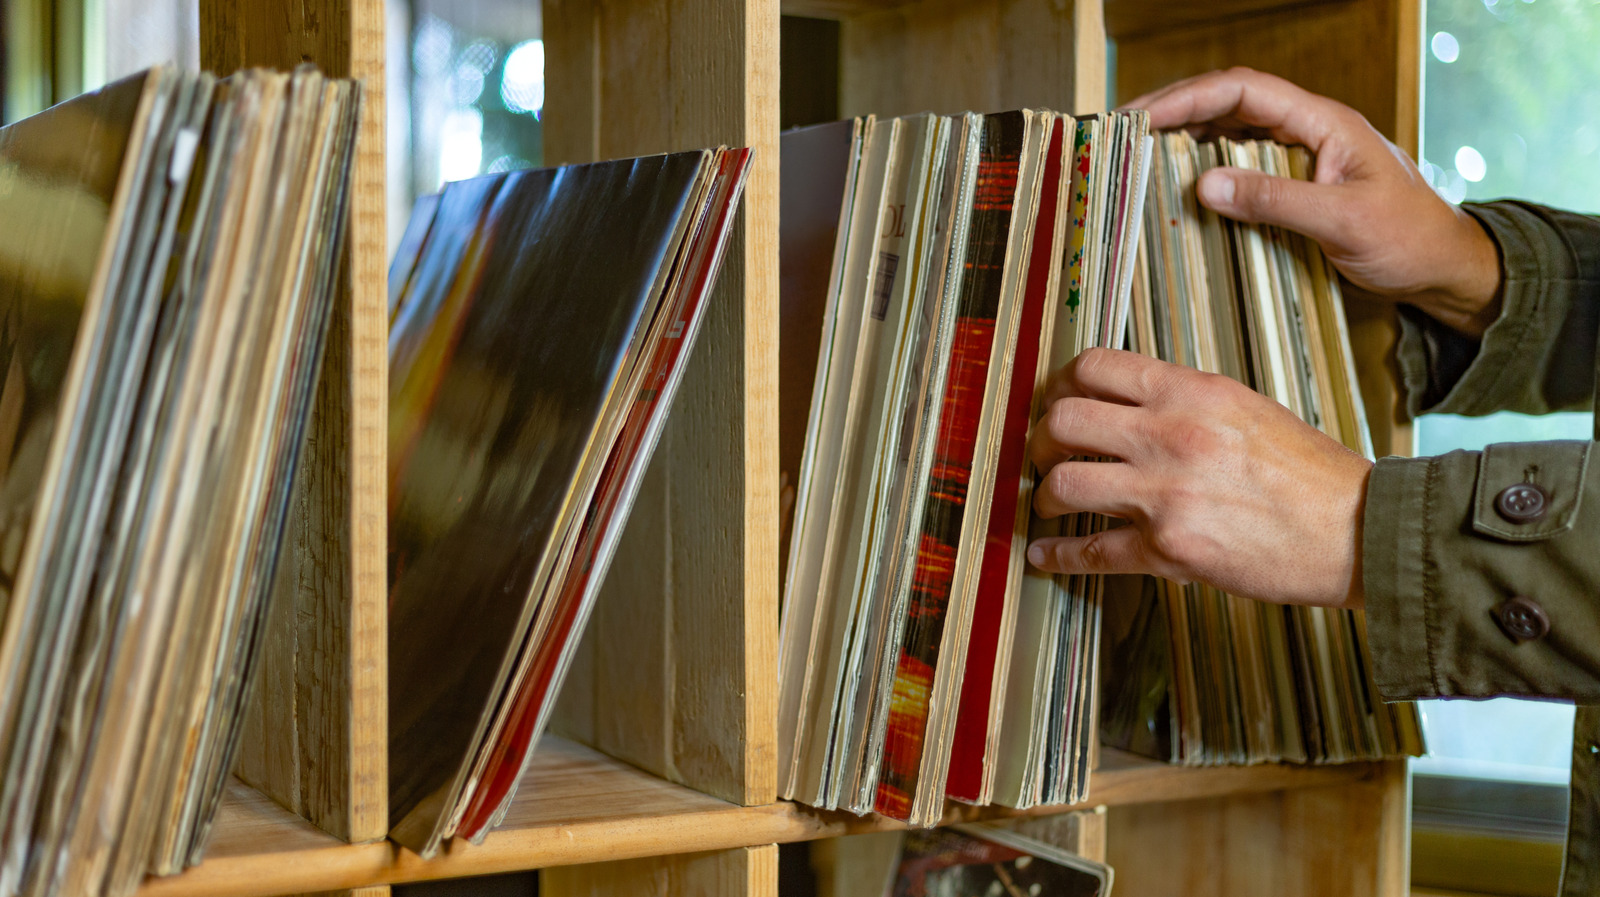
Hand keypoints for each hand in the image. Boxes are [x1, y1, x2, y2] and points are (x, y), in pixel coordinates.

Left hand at [1026, 348, 1371, 609]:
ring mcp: (1164, 494)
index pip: (1093, 367)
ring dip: (1044, 495)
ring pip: (1063, 482)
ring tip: (1047, 501)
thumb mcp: (1245, 406)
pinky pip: (1090, 551)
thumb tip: (1130, 403)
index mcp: (1190, 392)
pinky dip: (1058, 555)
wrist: (1356, 529)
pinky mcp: (1168, 550)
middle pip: (1063, 420)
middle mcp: (1169, 436)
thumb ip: (1184, 401)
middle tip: (1042, 452)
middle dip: (1040, 439)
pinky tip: (1044, 554)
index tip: (1055, 401)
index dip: (1060, 384)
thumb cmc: (1309, 472)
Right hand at [1128, 68, 1501, 336]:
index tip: (1142, 120)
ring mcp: (1301, 154)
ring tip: (1137, 153)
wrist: (1444, 266)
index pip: (1242, 92)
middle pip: (1228, 102)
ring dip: (1184, 136)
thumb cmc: (1408, 239)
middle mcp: (1308, 129)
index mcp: (1323, 121)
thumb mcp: (1341, 220)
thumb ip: (1274, 200)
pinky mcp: (1295, 182)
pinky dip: (1203, 167)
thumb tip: (1203, 185)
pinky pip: (1240, 163)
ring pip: (1230, 130)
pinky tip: (1177, 183)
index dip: (1187, 98)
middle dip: (1174, 111)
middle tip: (1123, 133)